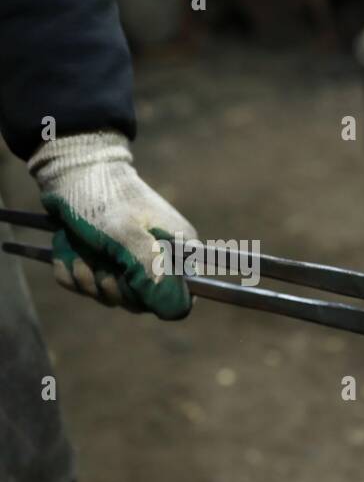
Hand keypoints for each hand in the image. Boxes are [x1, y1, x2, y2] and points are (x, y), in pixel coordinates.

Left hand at [28, 131, 194, 318]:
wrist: (69, 170)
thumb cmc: (103, 198)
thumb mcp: (126, 234)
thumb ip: (152, 272)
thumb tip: (176, 310)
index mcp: (177, 252)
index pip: (177, 299)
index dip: (151, 296)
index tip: (129, 278)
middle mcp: (158, 260)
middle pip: (139, 302)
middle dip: (110, 285)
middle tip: (98, 258)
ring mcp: (127, 263)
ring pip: (108, 295)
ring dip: (85, 276)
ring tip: (79, 247)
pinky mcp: (101, 262)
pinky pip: (85, 285)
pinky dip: (71, 270)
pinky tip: (68, 247)